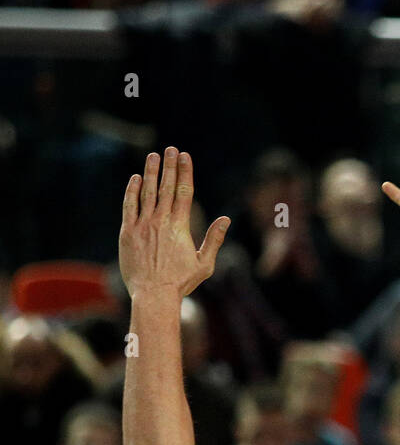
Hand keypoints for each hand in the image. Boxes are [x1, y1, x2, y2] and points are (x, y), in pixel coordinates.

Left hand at [119, 148, 229, 298]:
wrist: (154, 296)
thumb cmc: (181, 283)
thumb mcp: (204, 264)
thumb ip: (214, 240)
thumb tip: (226, 220)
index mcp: (180, 227)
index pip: (184, 192)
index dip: (185, 172)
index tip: (185, 156)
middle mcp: (161, 221)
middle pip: (167, 187)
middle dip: (169, 166)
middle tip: (170, 149)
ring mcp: (143, 225)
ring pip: (147, 192)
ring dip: (151, 172)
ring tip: (153, 156)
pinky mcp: (128, 233)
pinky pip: (129, 206)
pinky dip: (132, 191)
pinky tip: (136, 179)